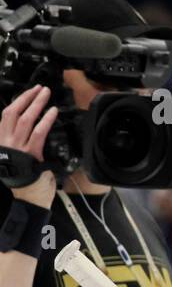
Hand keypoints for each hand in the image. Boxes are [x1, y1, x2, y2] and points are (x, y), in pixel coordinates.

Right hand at [0, 85, 56, 206]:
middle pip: (12, 113)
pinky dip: (46, 120)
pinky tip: (52, 112)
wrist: (29, 198)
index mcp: (1, 141)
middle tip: (39, 88)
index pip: (5, 116)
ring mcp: (17, 148)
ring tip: (46, 94)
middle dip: (26, 98)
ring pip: (24, 119)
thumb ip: (22, 142)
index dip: (17, 102)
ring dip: (36, 104)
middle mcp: (5, 142)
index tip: (27, 93)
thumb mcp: (19, 156)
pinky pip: (38, 133)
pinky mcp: (30, 154)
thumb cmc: (27, 179)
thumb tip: (33, 126)